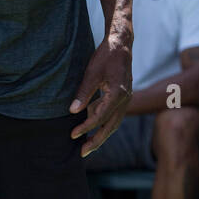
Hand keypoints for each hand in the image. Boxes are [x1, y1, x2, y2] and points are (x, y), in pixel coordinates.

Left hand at [69, 37, 131, 156]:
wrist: (121, 45)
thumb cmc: (106, 56)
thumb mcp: (92, 73)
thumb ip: (83, 93)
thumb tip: (72, 111)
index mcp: (118, 93)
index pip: (101, 117)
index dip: (86, 127)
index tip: (73, 134)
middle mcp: (125, 99)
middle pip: (111, 126)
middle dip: (96, 141)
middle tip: (82, 153)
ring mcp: (125, 100)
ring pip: (113, 123)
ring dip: (100, 135)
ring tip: (86, 146)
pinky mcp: (123, 98)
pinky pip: (113, 115)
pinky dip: (102, 123)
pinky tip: (90, 125)